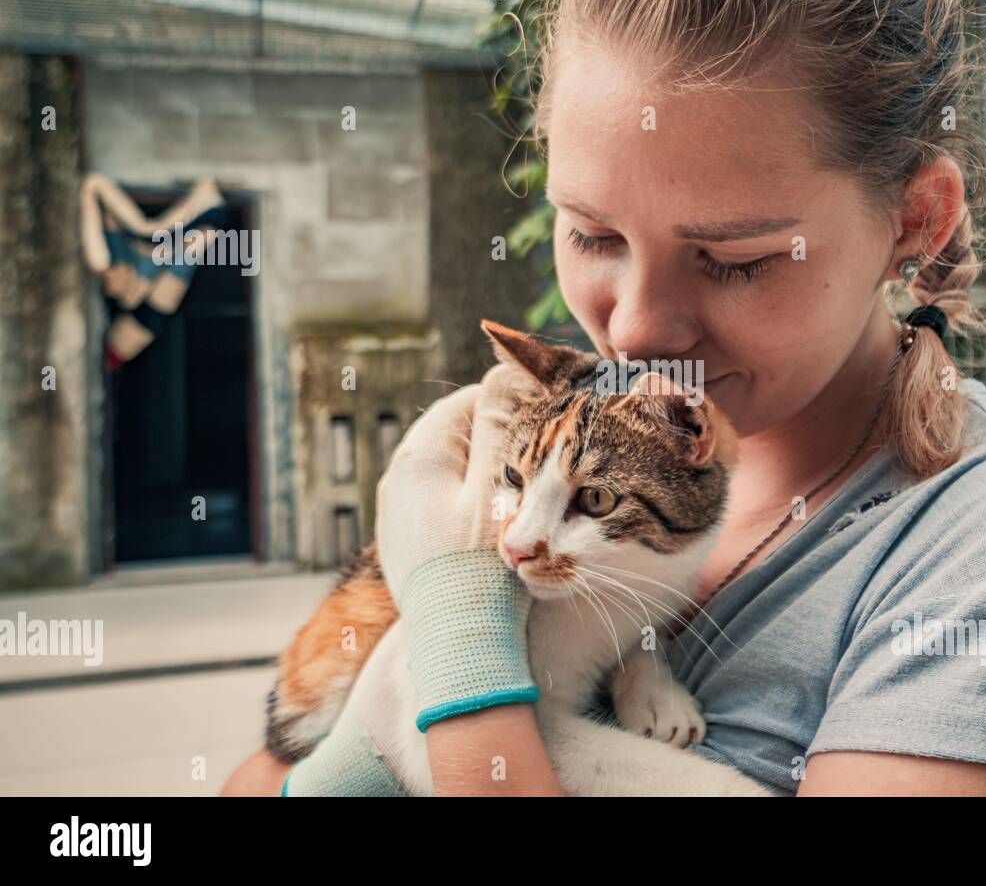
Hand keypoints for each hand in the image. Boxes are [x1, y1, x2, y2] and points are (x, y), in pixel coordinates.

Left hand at [375, 363, 537, 731]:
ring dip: (490, 476)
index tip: (552, 426)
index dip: (516, 405)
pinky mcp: (407, 550)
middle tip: (544, 465)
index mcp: (417, 457)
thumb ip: (502, 425)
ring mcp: (398, 518)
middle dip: (503, 441)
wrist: (458, 654)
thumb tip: (504, 368)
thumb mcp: (500, 488)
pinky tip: (498, 533)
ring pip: (454, 474)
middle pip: (460, 436)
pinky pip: (445, 509)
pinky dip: (473, 509)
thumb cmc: (482, 570)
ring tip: (526, 501)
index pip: (470, 400)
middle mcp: (397, 481)